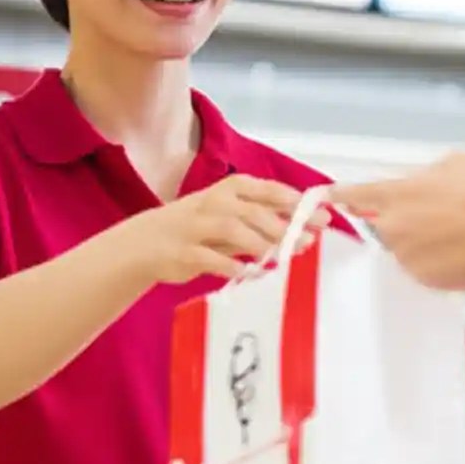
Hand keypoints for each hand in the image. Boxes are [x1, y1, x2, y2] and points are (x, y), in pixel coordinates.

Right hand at [120, 174, 330, 283]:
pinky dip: (231, 265)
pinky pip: (210, 258)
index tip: (320, 213)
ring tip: (284, 257)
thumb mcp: (228, 216)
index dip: (295, 202)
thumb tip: (305, 230)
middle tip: (309, 240)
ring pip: (234, 230)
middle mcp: (213, 203)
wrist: (144, 243)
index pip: (267, 190)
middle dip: (285, 225)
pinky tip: (248, 273)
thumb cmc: (196, 228)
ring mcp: (196, 227)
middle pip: (254, 211)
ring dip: (261, 244)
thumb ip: (262, 221)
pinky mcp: (183, 252)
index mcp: (229, 189)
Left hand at [332, 153, 464, 289]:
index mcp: (400, 192)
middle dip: (400, 221)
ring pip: (404, 249)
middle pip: (381, 226)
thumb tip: (416, 185)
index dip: (340, 196)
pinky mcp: (427, 280)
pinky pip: (422, 269)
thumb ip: (423, 176)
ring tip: (460, 234)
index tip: (325, 197)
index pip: (356, 195)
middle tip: (439, 217)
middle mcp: (396, 228)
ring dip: (421, 243)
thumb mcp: (456, 163)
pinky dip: (436, 262)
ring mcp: (410, 258)